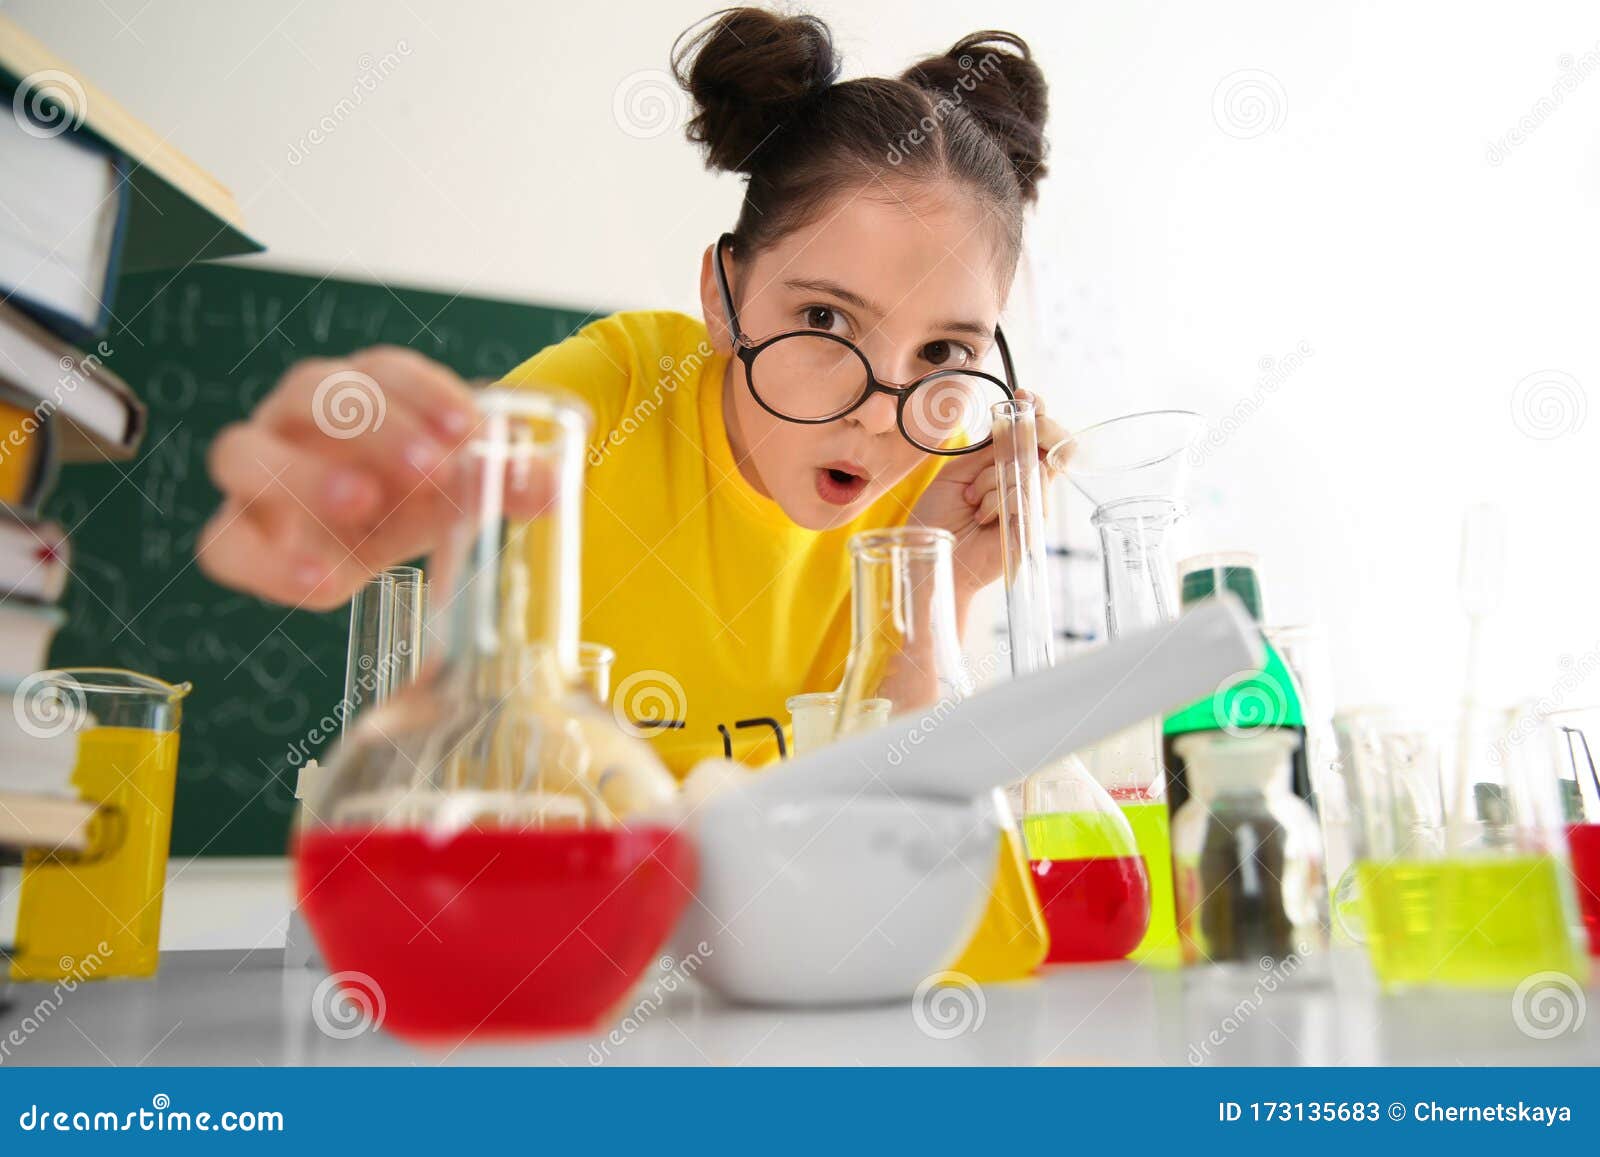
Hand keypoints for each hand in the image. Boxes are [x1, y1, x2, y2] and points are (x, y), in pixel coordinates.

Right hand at [197, 347, 547, 609]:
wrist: (351, 543)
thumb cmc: (405, 497)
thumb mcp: (458, 490)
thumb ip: (505, 485)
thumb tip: (554, 486)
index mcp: (356, 391)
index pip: (380, 370)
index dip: (422, 392)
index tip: (467, 427)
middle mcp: (294, 419)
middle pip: (310, 392)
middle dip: (372, 424)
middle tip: (430, 466)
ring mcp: (255, 475)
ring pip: (244, 451)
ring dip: (304, 475)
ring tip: (364, 504)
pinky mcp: (235, 536)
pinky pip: (226, 543)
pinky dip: (270, 562)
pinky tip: (323, 580)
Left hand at [905, 389, 1070, 601]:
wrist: (932, 554)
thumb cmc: (940, 516)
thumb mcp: (960, 471)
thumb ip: (989, 449)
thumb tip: (1013, 418)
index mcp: (1011, 466)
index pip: (1040, 434)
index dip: (1039, 412)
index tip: (1024, 397)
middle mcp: (1028, 485)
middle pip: (1056, 446)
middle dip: (1035, 432)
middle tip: (1010, 440)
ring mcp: (1033, 507)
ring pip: (1031, 470)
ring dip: (992, 480)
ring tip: (972, 501)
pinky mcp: (1031, 529)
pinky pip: (1024, 497)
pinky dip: (996, 501)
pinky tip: (981, 517)